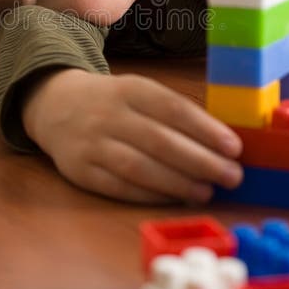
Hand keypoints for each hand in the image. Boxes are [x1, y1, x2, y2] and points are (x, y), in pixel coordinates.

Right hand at [22, 69, 243, 203]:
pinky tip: (174, 199)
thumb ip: (173, 113)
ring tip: (207, 192)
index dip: (206, 129)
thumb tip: (221, 143)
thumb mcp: (138, 92)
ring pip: (139, 167)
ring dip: (177, 183)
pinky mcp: (80, 171)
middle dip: (200, 161)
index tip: (234, 147)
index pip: (173, 108)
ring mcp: (91, 144)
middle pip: (159, 141)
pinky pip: (119, 187)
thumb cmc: (112, 102)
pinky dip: (150, 196)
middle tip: (231, 176)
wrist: (54, 105)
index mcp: (130, 88)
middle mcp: (109, 114)